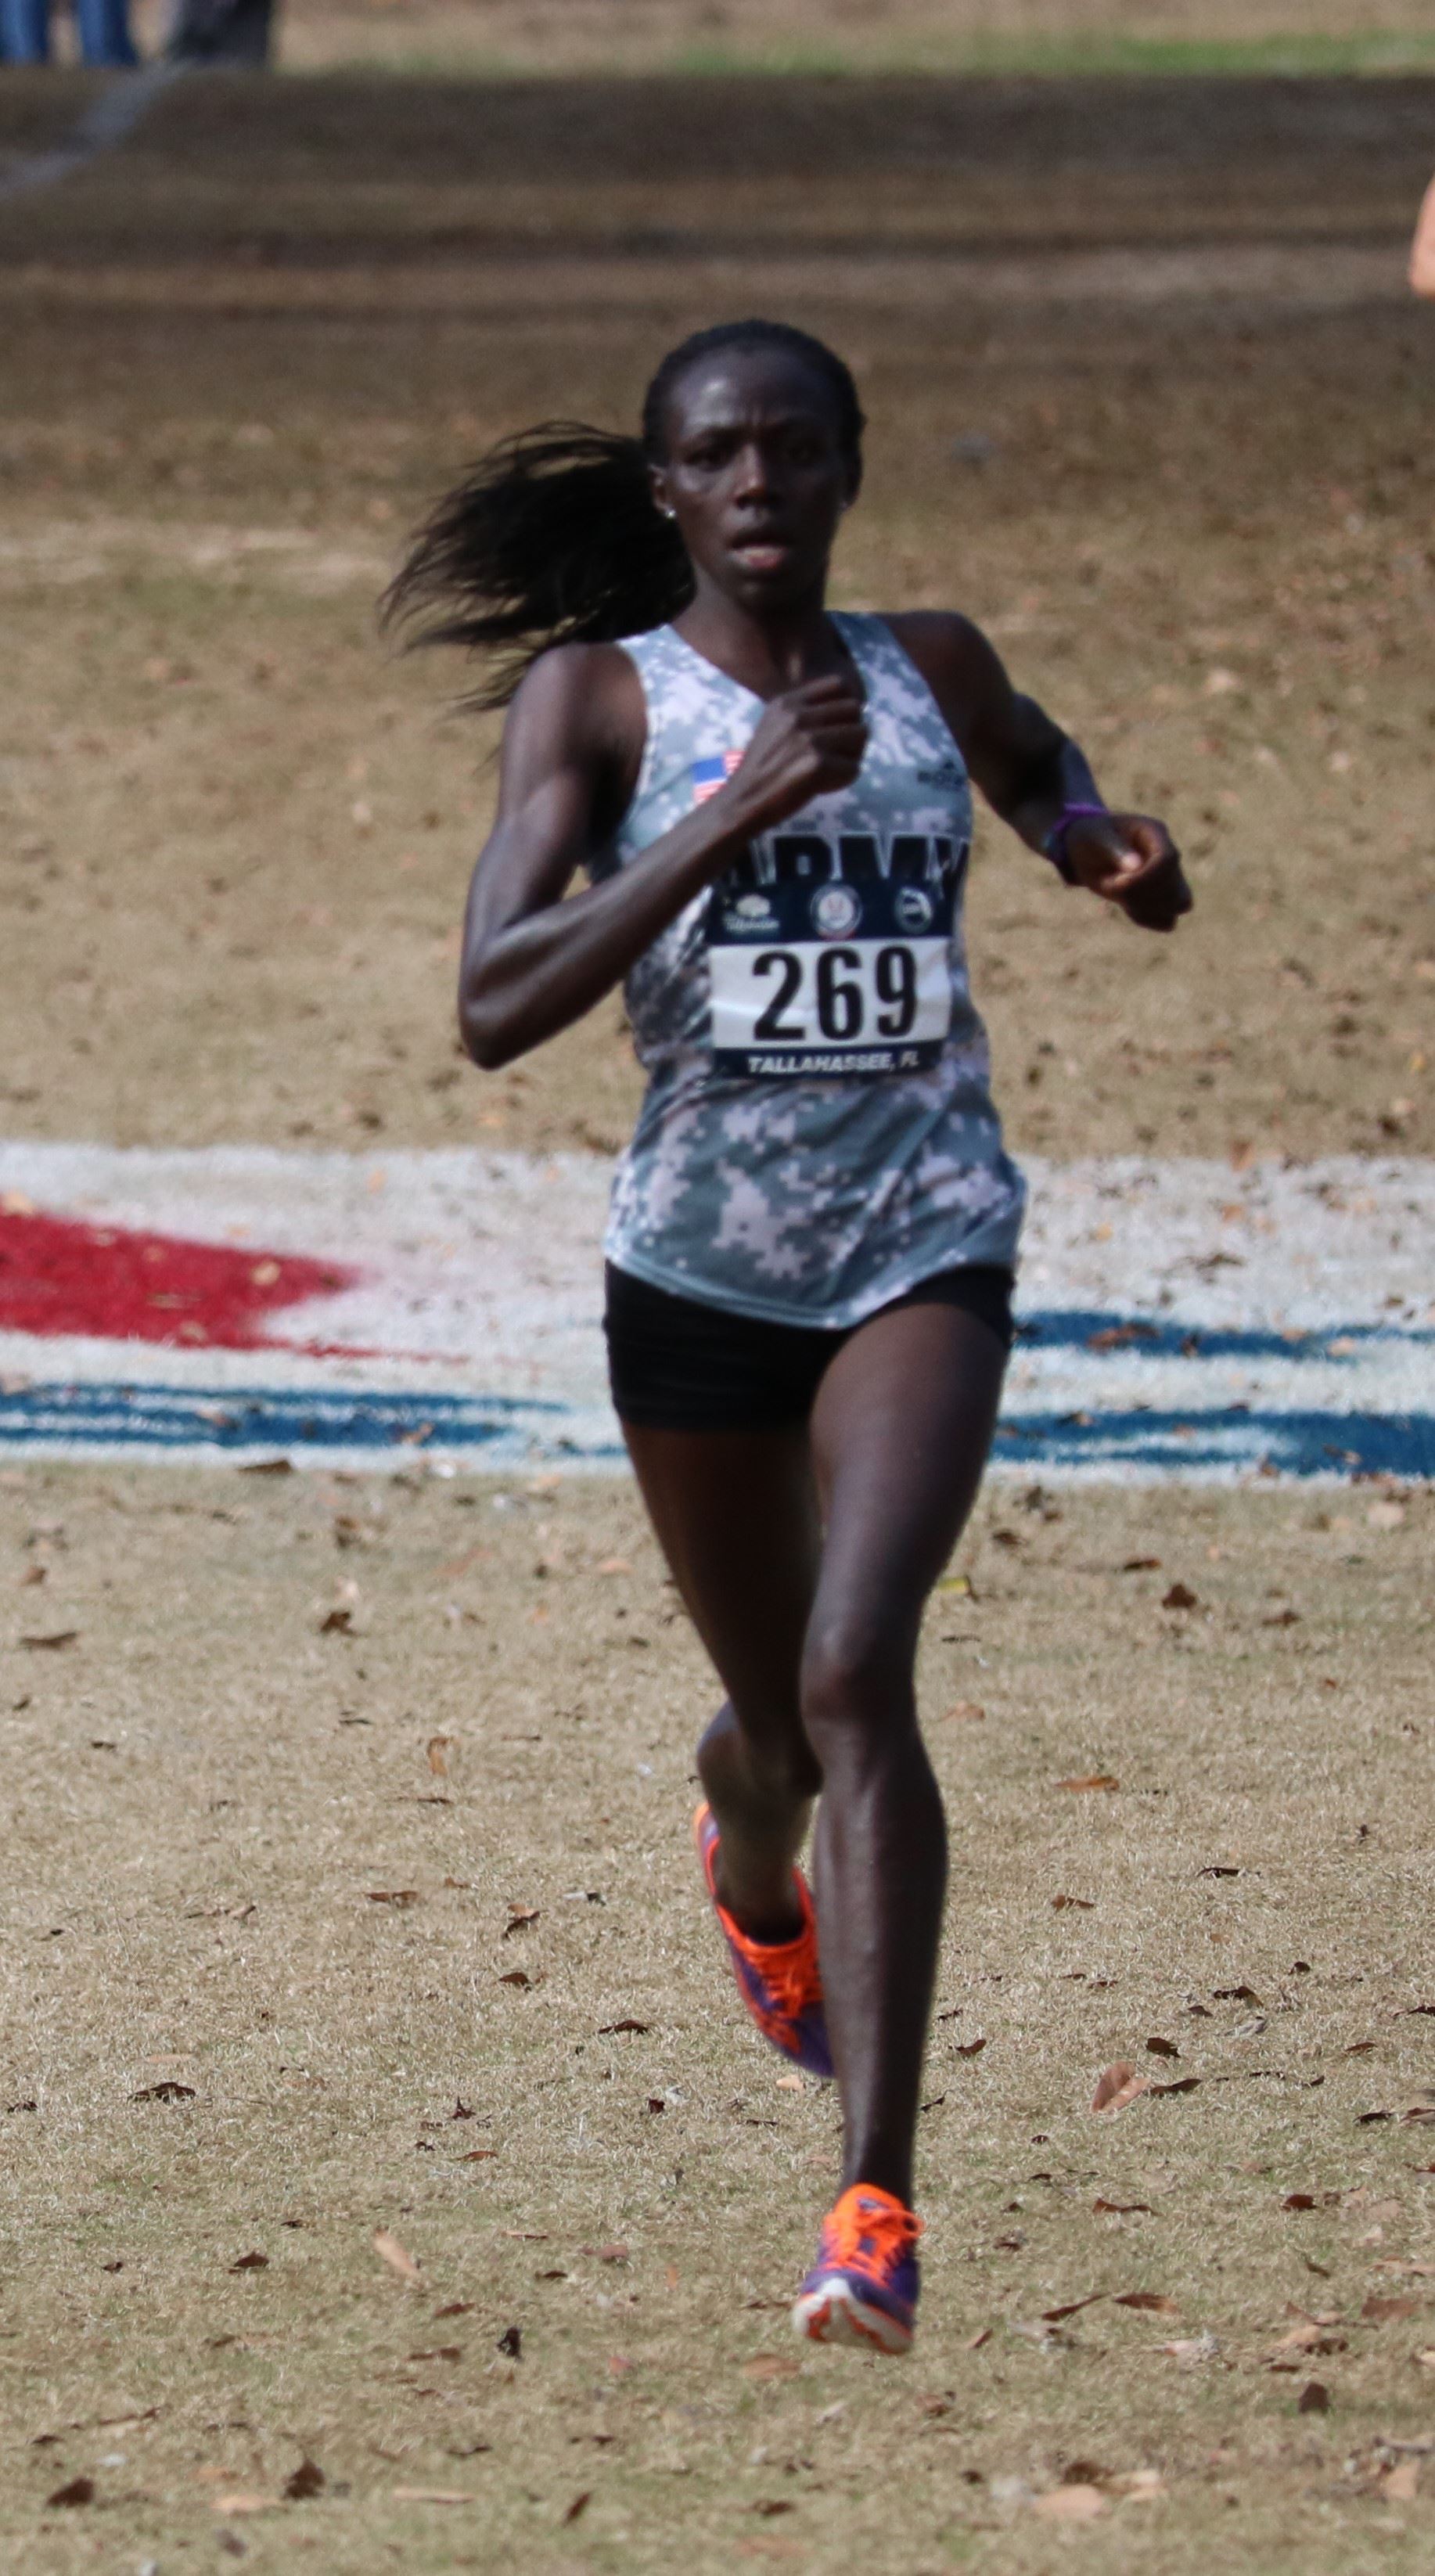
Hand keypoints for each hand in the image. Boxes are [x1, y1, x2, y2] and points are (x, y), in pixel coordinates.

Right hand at [720, 675, 867, 831]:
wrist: (742, 801)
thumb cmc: (763, 768)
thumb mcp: (775, 726)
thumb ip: (805, 712)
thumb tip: (854, 708)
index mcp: (787, 702)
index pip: (840, 684)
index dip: (847, 706)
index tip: (839, 726)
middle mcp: (797, 715)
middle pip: (855, 709)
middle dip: (853, 731)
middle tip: (839, 752)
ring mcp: (808, 738)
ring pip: (861, 735)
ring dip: (852, 755)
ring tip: (831, 768)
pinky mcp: (817, 764)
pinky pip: (854, 768)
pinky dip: (843, 780)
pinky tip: (822, 786)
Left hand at [1066, 812, 1191, 933]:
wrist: (1089, 850)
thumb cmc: (1092, 838)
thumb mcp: (1096, 837)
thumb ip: (1115, 849)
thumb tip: (1136, 866)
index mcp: (1155, 833)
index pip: (1168, 859)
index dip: (1145, 877)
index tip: (1118, 883)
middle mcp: (1168, 856)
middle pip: (1177, 887)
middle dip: (1143, 895)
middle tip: (1113, 886)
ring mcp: (1169, 878)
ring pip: (1180, 905)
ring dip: (1148, 909)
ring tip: (1121, 898)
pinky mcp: (1161, 898)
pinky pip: (1167, 920)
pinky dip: (1147, 919)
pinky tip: (1127, 907)